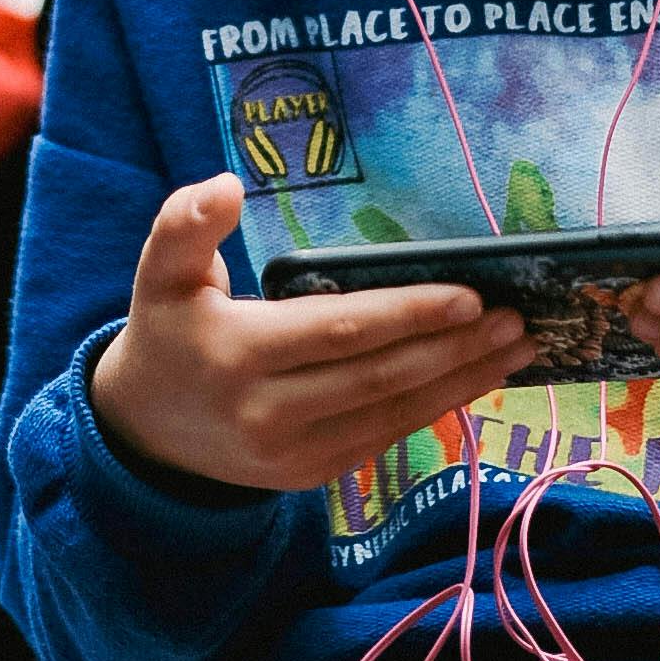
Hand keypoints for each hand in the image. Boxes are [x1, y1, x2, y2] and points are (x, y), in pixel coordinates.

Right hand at [92, 174, 527, 496]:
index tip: (470, 295)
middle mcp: (269, 413)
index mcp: (238, 354)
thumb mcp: (159, 272)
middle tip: (515, 317)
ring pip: (392, 414)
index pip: (340, 332)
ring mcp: (293, 454)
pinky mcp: (311, 475)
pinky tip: (473, 379)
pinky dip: (434, 408)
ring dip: (461, 381)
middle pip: (379, 377)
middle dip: (454, 348)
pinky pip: (384, 437)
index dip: (409, 315)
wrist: (143, 433)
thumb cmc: (166, 333)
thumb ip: (184, 225)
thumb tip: (223, 184)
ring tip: (516, 348)